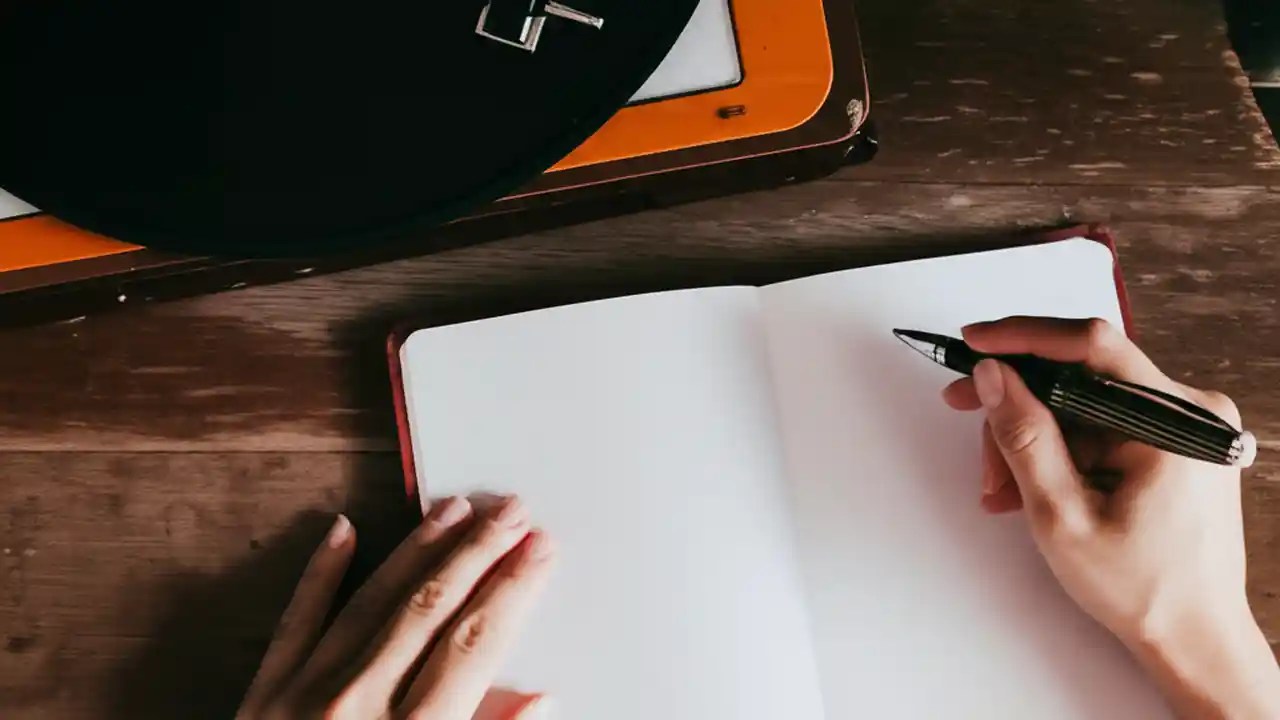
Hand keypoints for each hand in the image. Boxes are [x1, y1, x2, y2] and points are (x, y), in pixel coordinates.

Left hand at [237, 495, 554, 719]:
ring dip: (417, 548)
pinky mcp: (260, 696)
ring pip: (372, 601)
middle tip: (512, 509)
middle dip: (478, 553)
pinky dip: (319, 575)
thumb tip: (537, 699)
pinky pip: (295, 621)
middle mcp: (356, 708)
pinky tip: (342, 530)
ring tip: (453, 506)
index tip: (540, 552)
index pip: (474, 646)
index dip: (513, 592)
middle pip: (430, 609)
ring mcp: (302, 696)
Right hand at [942, 317, 1279, 718]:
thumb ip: (1025, 437)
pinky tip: (1030, 486)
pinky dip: (1060, 450)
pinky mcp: (1172, 444)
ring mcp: (1183, 428)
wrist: (1195, 638)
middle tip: (965, 415)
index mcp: (1175, 422)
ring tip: (1000, 489)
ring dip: (1031, 438)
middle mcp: (1189, 412)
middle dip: (1017, 406)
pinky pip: (1099, 426)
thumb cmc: (1145, 591)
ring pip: (1081, 405)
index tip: (975, 341)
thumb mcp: (1062, 515)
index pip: (1092, 346)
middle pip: (1079, 378)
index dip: (1024, 336)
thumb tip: (993, 375)